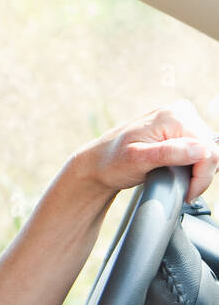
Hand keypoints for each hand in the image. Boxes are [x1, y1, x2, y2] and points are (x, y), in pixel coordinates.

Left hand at [78, 99, 218, 204]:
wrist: (98, 162)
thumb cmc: (112, 162)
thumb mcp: (138, 160)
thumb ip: (170, 153)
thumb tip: (201, 150)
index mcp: (173, 116)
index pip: (208, 150)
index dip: (202, 176)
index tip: (188, 192)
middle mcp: (180, 112)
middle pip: (211, 150)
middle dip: (200, 174)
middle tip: (183, 190)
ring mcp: (180, 118)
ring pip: (208, 150)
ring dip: (198, 170)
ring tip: (178, 180)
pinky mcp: (179, 127)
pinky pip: (200, 149)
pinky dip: (194, 164)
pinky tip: (179, 172)